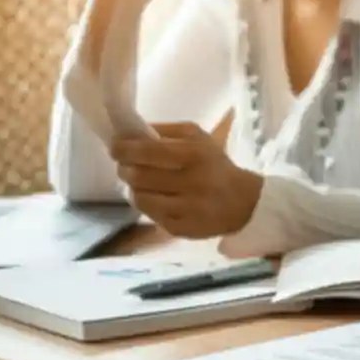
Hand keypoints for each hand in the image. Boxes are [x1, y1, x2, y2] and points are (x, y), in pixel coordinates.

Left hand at [111, 122, 264, 238]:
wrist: (243, 203)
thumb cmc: (214, 164)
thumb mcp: (197, 137)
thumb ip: (165, 130)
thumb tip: (129, 132)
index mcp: (193, 155)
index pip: (146, 151)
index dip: (123, 149)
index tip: (115, 147)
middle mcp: (190, 183)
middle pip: (137, 175)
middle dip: (125, 168)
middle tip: (126, 165)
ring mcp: (185, 209)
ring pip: (139, 198)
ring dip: (133, 188)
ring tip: (140, 183)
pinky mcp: (181, 229)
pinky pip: (149, 215)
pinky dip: (147, 205)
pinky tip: (156, 198)